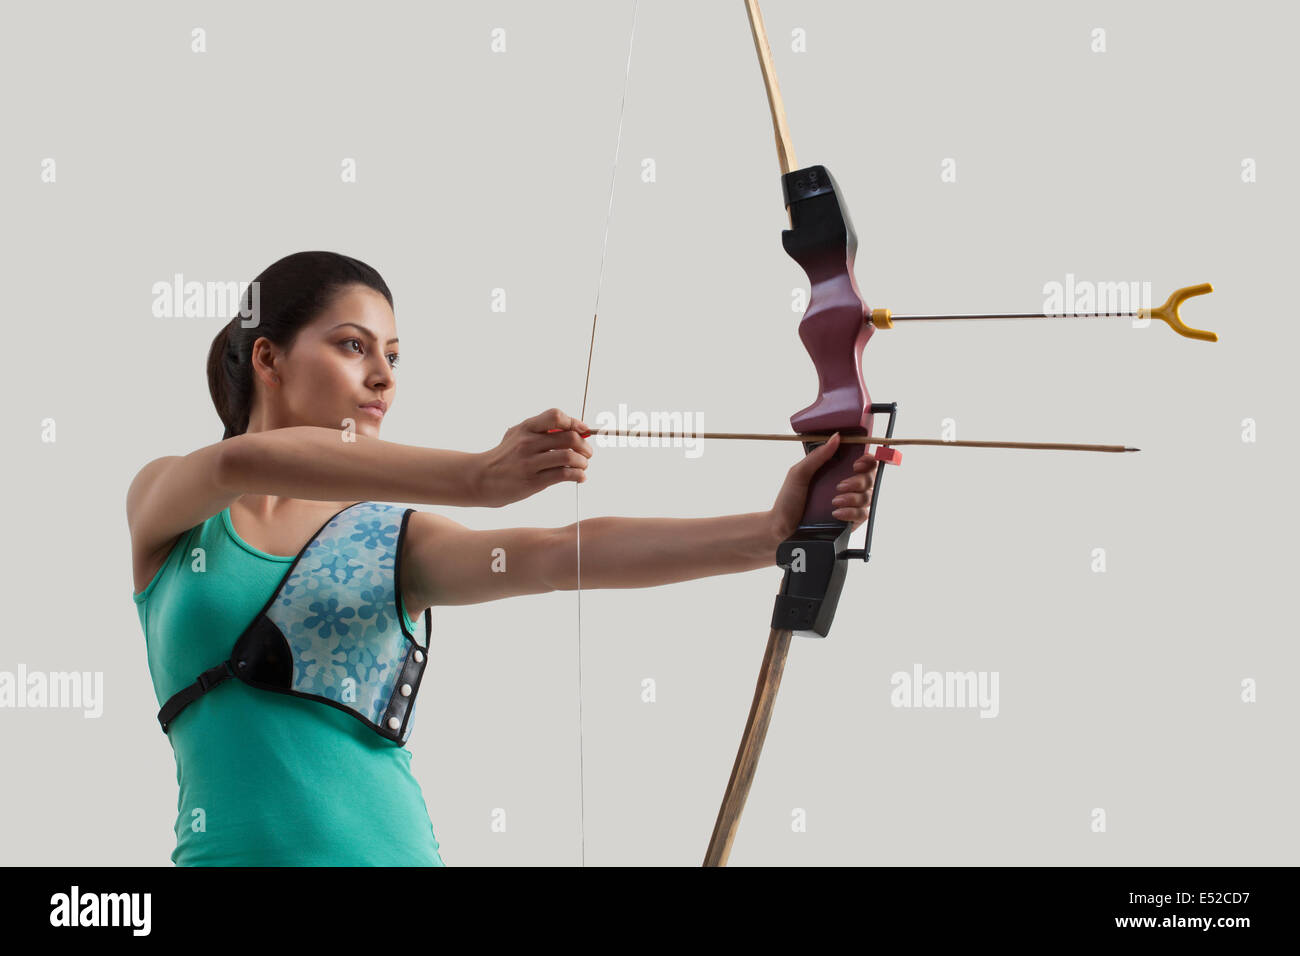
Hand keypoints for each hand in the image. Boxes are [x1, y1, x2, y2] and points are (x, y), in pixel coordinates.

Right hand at [471, 408, 593, 506]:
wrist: (481, 478)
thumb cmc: (503, 456)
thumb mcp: (516, 435)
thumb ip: (540, 429)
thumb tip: (572, 427)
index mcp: (526, 428)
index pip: (556, 416)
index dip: (575, 422)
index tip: (583, 431)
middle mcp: (528, 442)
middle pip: (569, 437)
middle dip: (585, 446)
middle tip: (588, 453)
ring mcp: (530, 462)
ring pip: (569, 456)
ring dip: (583, 462)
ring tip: (583, 466)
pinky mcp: (532, 481)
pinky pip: (563, 475)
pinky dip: (578, 475)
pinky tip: (580, 477)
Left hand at [768, 432, 876, 539]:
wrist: (781, 527)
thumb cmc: (788, 500)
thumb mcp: (799, 474)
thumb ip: (817, 456)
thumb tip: (836, 437)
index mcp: (837, 471)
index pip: (863, 462)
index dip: (866, 461)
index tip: (857, 464)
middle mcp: (847, 486)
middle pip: (869, 479)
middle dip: (858, 481)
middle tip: (839, 486)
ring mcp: (849, 504)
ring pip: (867, 497)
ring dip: (853, 498)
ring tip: (834, 501)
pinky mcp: (849, 521)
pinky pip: (862, 515)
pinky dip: (851, 513)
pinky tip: (836, 513)